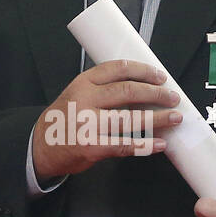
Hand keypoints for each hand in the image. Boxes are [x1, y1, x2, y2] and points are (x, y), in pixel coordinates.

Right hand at [31, 59, 181, 180]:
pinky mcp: (93, 147)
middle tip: (172, 97)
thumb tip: (142, 88)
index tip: (160, 76)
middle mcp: (86, 101)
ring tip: (174, 118)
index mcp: (83, 83)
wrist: (41, 147)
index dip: (144, 71)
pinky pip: (125, 146)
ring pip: (131, 119)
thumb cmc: (64, 119)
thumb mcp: (77, 94)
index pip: (118, 69)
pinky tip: (160, 144)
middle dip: (156, 93)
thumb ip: (102, 89)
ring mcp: (89, 124)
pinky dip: (146, 146)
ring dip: (158, 118)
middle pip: (128, 91)